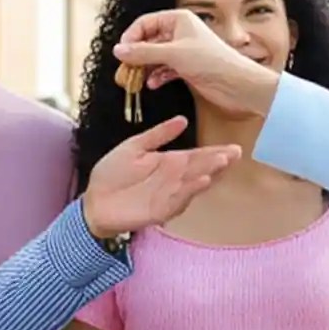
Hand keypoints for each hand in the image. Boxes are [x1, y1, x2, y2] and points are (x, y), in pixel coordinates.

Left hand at [82, 115, 240, 238]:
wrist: (94, 201)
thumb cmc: (112, 174)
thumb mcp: (134, 147)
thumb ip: (158, 134)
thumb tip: (183, 119)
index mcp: (169, 162)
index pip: (197, 155)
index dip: (215, 151)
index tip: (234, 147)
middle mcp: (173, 179)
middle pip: (199, 168)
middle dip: (217, 161)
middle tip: (234, 153)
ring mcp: (169, 195)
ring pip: (193, 183)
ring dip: (208, 173)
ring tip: (222, 162)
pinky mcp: (160, 210)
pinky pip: (178, 199)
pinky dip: (191, 190)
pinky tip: (202, 181)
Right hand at [111, 9, 281, 117]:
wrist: (237, 84)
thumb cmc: (211, 62)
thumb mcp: (173, 54)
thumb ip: (143, 52)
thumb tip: (118, 51)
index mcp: (178, 19)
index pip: (144, 23)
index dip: (130, 37)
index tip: (120, 54)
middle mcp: (179, 32)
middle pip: (147, 40)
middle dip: (135, 56)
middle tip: (124, 72)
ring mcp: (183, 51)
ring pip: (154, 57)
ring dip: (144, 68)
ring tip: (134, 82)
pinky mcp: (186, 68)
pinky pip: (164, 69)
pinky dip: (156, 76)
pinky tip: (152, 84)